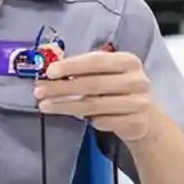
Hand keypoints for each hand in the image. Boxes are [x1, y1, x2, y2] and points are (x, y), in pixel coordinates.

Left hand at [33, 49, 153, 142]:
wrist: (143, 116)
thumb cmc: (116, 89)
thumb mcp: (105, 73)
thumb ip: (83, 70)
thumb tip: (50, 73)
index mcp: (128, 61)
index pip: (95, 61)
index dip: (71, 66)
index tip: (49, 72)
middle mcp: (137, 80)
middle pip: (92, 84)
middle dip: (62, 88)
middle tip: (40, 91)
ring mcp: (139, 103)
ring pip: (94, 105)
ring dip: (65, 106)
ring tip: (45, 106)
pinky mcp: (136, 123)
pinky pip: (102, 121)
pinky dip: (87, 119)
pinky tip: (77, 117)